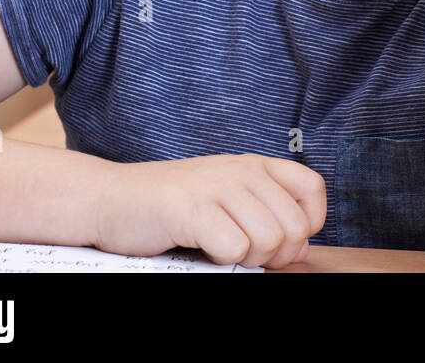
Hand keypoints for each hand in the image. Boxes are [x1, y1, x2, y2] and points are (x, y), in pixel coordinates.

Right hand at [94, 152, 326, 268]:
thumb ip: (263, 212)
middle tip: (244, 252)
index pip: (312, 189)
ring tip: (220, 248)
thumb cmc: (171, 206)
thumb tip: (300, 246)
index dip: (307, 224)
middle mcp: (240, 170)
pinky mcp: (192, 209)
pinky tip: (202, 247)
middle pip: (294, 227)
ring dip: (249, 258)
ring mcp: (216, 186)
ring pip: (270, 239)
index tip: (282, 242)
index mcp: (253, 165)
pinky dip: (221, 259)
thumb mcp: (225, 197)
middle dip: (276, 253)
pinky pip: (234, 249)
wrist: (112, 199)